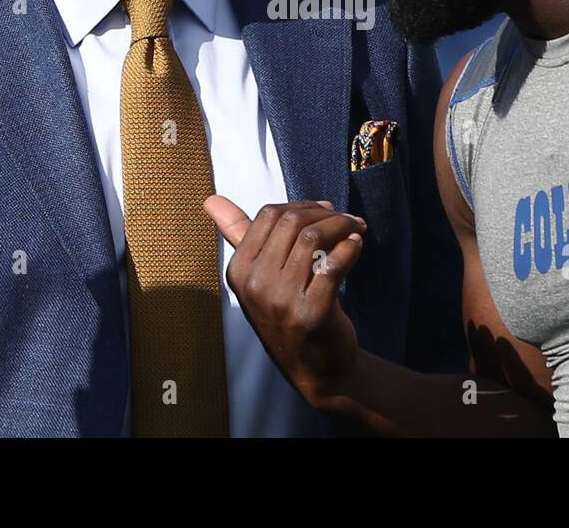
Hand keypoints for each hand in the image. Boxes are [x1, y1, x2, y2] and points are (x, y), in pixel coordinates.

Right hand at [203, 196, 365, 408]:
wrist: (317, 370)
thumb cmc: (288, 314)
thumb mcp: (258, 277)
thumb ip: (238, 236)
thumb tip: (210, 199)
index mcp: (239, 270)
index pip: (269, 214)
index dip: (302, 205)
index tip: (325, 210)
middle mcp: (255, 285)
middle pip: (292, 222)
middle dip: (327, 214)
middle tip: (348, 220)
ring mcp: (282, 301)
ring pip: (314, 238)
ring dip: (343, 226)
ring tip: (357, 229)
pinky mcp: (312, 313)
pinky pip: (334, 264)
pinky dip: (351, 248)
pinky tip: (357, 246)